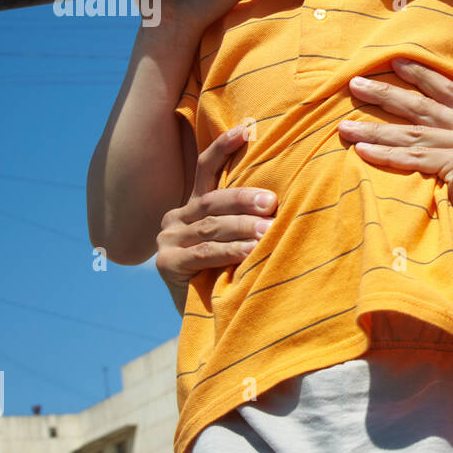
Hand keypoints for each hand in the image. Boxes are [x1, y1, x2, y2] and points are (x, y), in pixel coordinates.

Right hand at [154, 124, 277, 314]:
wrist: (208, 324)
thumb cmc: (232, 276)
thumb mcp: (240, 241)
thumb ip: (249, 219)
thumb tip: (286, 197)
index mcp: (194, 206)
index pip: (207, 168)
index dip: (224, 147)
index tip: (248, 128)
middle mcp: (176, 217)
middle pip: (213, 199)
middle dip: (244, 198)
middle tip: (272, 202)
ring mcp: (168, 240)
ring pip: (211, 226)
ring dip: (242, 227)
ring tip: (269, 230)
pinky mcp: (166, 263)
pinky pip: (204, 253)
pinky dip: (230, 252)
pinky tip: (251, 252)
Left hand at [337, 59, 452, 246]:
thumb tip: (426, 133)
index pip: (449, 90)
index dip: (421, 75)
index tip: (395, 62)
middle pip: (424, 106)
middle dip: (386, 93)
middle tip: (356, 83)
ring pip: (412, 133)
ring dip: (374, 129)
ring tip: (345, 127)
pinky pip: (414, 158)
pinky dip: (385, 155)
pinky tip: (362, 151)